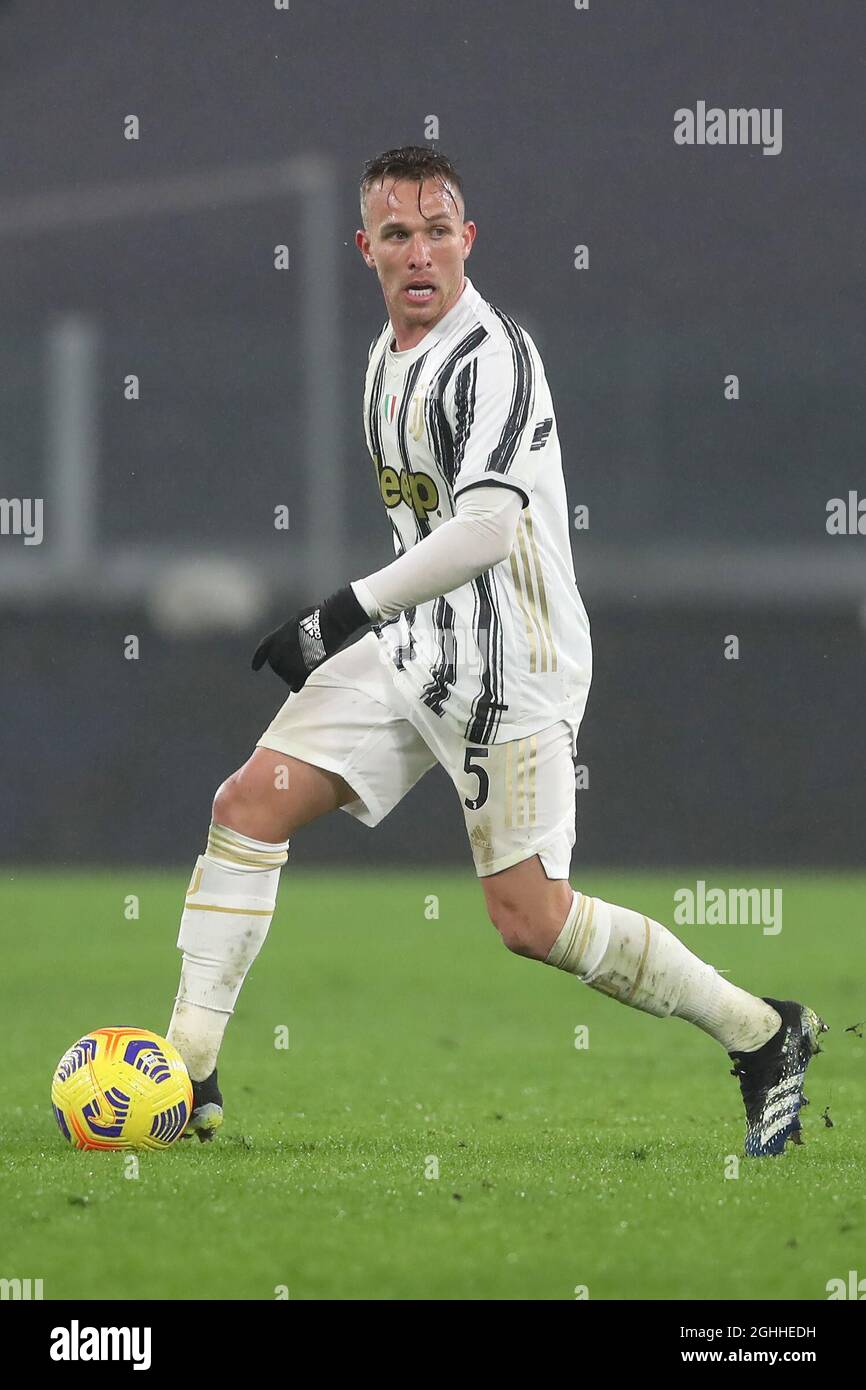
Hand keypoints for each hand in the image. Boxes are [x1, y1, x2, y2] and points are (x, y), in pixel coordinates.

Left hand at [251, 585, 369, 691]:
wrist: (330, 621)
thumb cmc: (318, 617)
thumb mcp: (296, 621)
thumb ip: (289, 634)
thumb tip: (293, 642)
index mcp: (276, 636)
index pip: (262, 650)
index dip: (258, 659)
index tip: (255, 668)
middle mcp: (278, 650)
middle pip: (275, 666)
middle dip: (282, 668)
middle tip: (295, 666)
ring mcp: (289, 661)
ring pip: (285, 676)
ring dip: (291, 676)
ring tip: (303, 670)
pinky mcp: (302, 670)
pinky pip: (295, 684)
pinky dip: (297, 685)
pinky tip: (298, 686)